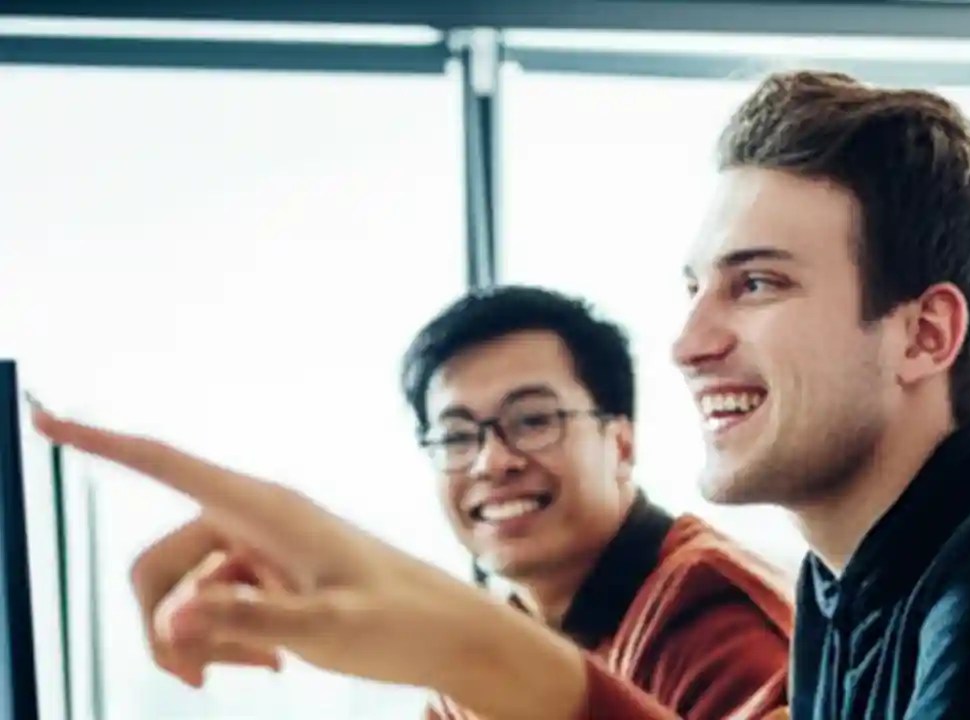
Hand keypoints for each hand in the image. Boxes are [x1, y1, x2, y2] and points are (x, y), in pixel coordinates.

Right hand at [31, 406, 587, 719]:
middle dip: (163, 624)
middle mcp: (254, 518)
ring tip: (262, 669)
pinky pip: (211, 607)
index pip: (166, 463)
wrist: (448, 634)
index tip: (42, 416)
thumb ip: (249, 620)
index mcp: (265, 507)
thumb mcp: (326, 627)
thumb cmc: (399, 624)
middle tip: (199, 680)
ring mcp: (259, 548)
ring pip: (182, 593)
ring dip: (198, 640)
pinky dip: (223, 641)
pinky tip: (271, 663)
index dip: (101, 440)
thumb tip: (175, 617)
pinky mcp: (267, 575)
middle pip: (157, 564)